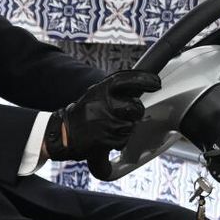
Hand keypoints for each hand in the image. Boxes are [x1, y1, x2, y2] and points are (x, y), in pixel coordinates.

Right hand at [45, 70, 161, 161]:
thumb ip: (114, 91)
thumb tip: (138, 86)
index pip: (128, 80)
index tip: (155, 83)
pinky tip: (106, 136)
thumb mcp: (95, 94)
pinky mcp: (106, 138)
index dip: (145, 80)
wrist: (63, 133)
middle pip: (135, 107)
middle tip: (124, 114)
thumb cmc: (82, 114)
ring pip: (130, 125)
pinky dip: (118, 140)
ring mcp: (106, 121)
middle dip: (134, 113)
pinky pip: (123, 139)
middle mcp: (105, 103)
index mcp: (102, 90)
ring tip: (108, 127)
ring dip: (124, 128)